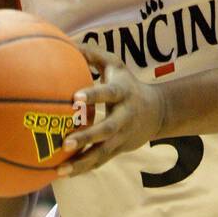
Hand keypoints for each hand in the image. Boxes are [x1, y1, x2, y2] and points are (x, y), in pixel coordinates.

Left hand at [56, 46, 166, 177]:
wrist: (158, 112)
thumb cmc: (127, 83)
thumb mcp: (115, 64)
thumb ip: (93, 54)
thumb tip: (67, 41)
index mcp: (122, 93)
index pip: (108, 93)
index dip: (94, 95)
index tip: (75, 98)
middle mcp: (124, 117)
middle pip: (106, 129)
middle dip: (87, 136)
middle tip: (65, 142)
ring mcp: (122, 136)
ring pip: (102, 152)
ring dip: (81, 162)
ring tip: (59, 170)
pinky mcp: (118, 150)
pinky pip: (99, 162)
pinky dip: (82, 169)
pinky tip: (61, 174)